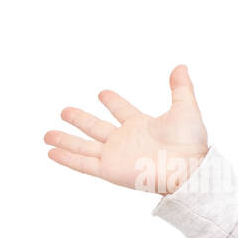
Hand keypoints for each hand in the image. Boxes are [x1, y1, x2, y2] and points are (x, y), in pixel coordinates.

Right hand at [43, 64, 208, 193]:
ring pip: (83, 146)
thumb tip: (181, 66)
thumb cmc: (191, 143)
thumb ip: (181, 88)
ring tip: (46, 135)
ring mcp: (116, 155)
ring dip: (65, 140)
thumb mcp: (186, 109)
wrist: (189, 170)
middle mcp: (126, 140)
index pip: (123, 111)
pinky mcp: (110, 170)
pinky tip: (51, 152)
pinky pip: (83, 163)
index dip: (113, 102)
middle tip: (65, 111)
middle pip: (96, 128)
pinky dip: (66, 158)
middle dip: (80, 119)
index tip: (103, 94)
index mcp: (142, 125)